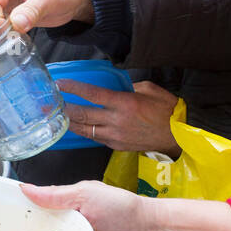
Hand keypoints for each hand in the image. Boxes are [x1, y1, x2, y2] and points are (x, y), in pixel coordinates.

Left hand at [58, 79, 179, 155]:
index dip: (74, 88)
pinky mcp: (116, 146)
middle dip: (65, 108)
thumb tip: (112, 85)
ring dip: (69, 122)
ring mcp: (115, 136)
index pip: (92, 94)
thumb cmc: (166, 109)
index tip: (60, 84)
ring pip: (85, 130)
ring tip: (57, 116)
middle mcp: (117, 121)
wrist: (179, 135)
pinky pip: (95, 138)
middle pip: (83, 115)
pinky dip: (84, 132)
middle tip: (51, 103)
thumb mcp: (149, 89)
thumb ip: (127, 86)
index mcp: (124, 103)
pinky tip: (76, 126)